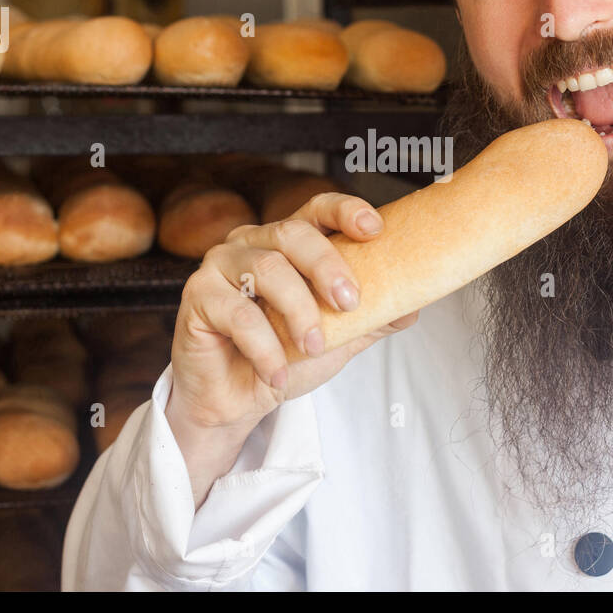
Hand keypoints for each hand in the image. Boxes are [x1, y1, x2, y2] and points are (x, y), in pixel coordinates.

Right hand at [165, 192, 417, 503]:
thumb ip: (372, 317)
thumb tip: (415, 305)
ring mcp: (220, 266)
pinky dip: (265, 348)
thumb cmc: (284, 357)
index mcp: (287, 242)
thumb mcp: (338, 336)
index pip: (317, 210)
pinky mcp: (197, 298)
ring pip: (266, 269)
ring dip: (298, 312)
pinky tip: (278, 372)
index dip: (346, 211)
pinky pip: (237, 314)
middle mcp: (251, 243)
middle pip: (292, 233)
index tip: (374, 228)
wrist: (237, 402)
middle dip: (327, 265)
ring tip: (314, 347)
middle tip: (350, 302)